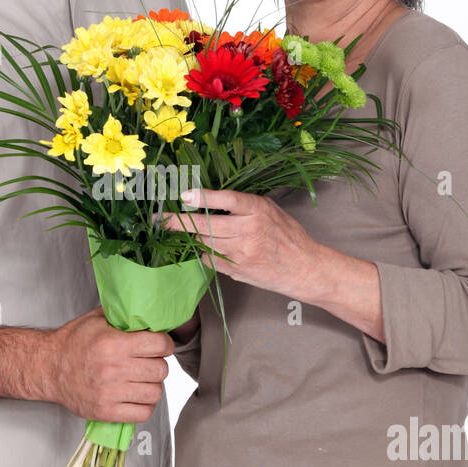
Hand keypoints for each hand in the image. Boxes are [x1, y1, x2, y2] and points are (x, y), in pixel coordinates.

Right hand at [45, 306, 174, 421]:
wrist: (48, 368)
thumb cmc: (73, 342)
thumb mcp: (96, 320)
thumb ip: (123, 315)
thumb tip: (149, 310)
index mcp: (113, 344)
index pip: (160, 345)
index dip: (164, 344)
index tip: (159, 345)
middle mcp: (113, 369)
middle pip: (161, 370)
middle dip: (158, 364)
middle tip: (149, 362)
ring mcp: (110, 393)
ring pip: (155, 393)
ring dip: (152, 385)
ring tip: (142, 379)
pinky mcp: (106, 411)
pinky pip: (143, 413)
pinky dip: (144, 405)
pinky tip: (135, 395)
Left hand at [161, 187, 325, 299]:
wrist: (304, 268)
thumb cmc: (287, 235)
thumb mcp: (270, 210)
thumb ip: (243, 205)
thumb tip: (207, 199)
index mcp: (258, 210)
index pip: (225, 199)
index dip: (202, 197)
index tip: (184, 196)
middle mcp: (249, 230)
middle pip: (206, 225)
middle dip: (179, 222)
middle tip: (162, 218)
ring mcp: (242, 253)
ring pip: (204, 242)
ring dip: (195, 237)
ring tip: (188, 231)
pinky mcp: (237, 270)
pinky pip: (210, 259)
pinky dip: (206, 252)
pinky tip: (211, 248)